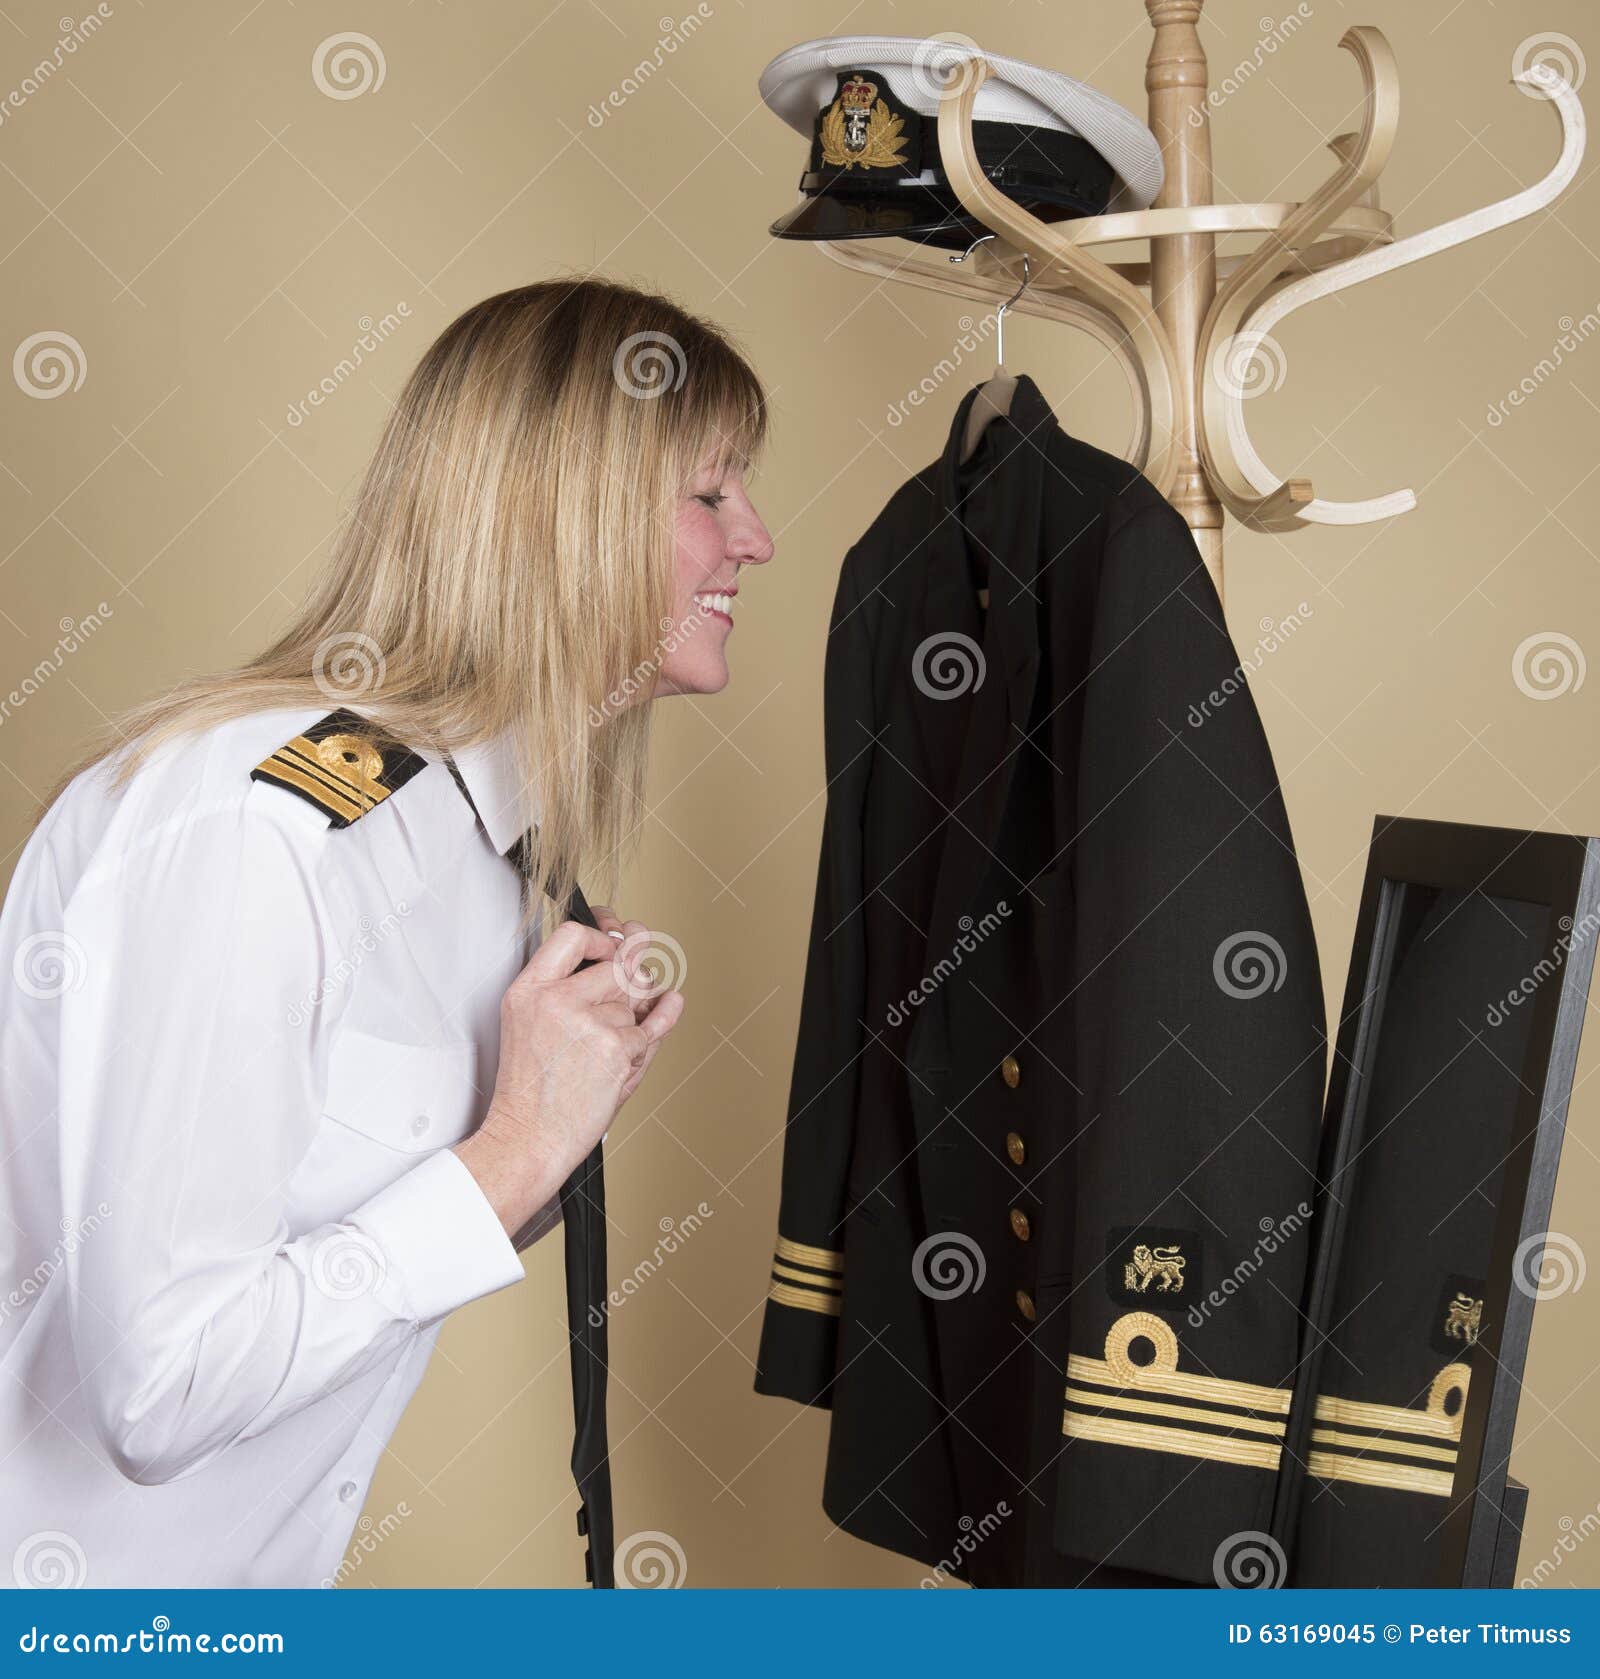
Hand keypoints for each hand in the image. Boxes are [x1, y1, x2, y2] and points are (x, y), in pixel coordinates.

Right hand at [453, 916, 685, 1238]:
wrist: (529, 1136)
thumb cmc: (531, 1089)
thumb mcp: (527, 1022)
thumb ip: (567, 985)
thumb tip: (615, 949)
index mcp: (530, 989)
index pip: (572, 935)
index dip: (602, 934)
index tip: (613, 937)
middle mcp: (558, 999)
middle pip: (618, 962)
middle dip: (633, 971)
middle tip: (639, 969)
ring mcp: (590, 1022)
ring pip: (636, 997)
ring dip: (637, 1010)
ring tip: (616, 1033)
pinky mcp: (617, 1047)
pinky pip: (653, 1024)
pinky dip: (664, 1017)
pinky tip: (671, 1003)